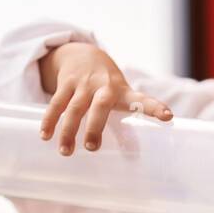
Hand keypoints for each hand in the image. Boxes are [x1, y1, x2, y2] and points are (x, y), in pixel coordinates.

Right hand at [37, 42, 171, 154]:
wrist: (83, 53)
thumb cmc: (107, 85)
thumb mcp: (121, 95)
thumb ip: (125, 120)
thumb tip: (132, 159)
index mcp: (123, 92)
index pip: (142, 100)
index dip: (154, 108)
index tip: (167, 116)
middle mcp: (104, 87)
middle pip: (100, 107)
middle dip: (95, 127)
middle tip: (92, 148)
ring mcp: (84, 84)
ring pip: (74, 108)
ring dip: (68, 130)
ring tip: (65, 151)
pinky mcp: (66, 83)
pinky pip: (57, 103)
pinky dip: (50, 119)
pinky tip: (45, 135)